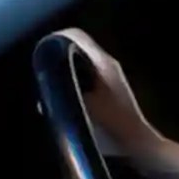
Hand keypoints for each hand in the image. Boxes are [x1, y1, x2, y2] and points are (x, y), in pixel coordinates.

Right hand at [49, 27, 165, 166]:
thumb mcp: (85, 108)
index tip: (39, 53)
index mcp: (103, 63)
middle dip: (56, 57)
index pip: (75, 35)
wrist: (138, 143)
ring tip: (49, 88)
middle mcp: (108, 64)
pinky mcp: (109, 90)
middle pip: (76, 47)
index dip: (54, 39)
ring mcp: (110, 77)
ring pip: (80, 63)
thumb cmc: (115, 125)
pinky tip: (64, 101)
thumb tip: (43, 99)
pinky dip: (72, 83)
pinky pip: (85, 77)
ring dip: (64, 72)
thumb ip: (65, 97)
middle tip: (41, 73)